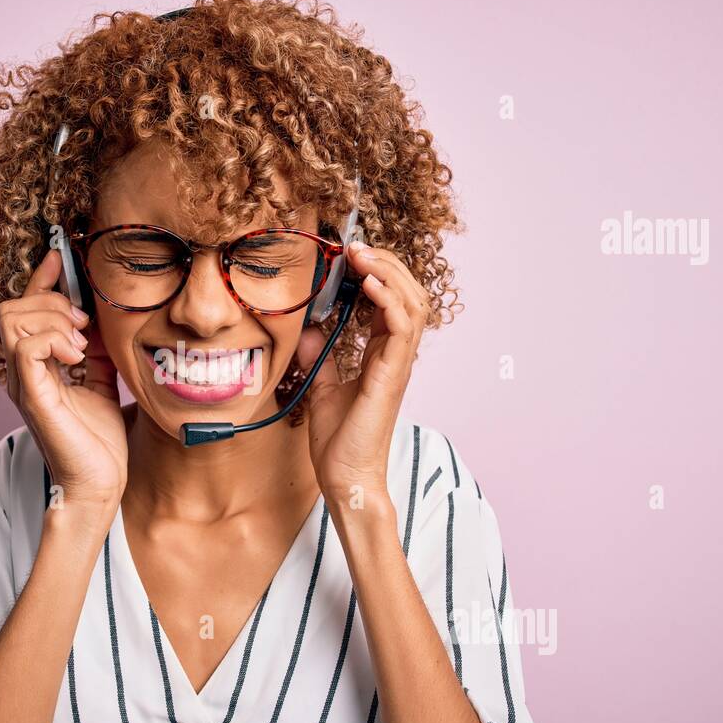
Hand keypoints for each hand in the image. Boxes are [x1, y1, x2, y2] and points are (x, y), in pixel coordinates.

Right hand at [0, 248, 126, 507]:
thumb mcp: (101, 380)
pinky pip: (26, 346)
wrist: (99, 483)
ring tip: (80, 344)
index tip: (61, 256)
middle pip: (12, 306)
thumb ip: (94, 349)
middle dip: (51, 300)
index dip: (42, 277)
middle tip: (83, 324)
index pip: (25, 307)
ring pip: (13, 318)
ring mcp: (23, 382)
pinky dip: (53, 341)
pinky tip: (76, 358)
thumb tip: (99, 316)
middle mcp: (21, 371)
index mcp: (36, 365)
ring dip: (52, 319)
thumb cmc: (98, 441)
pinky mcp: (33, 395)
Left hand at [297, 242, 433, 498]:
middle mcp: (396, 355)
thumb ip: (320, 356)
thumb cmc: (338, 440)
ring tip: (362, 256)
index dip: (376, 272)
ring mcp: (398, 364)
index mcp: (382, 354)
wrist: (343, 476)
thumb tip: (309, 329)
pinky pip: (401, 327)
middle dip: (386, 263)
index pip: (391, 299)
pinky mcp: (393, 375)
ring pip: (413, 303)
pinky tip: (368, 283)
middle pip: (409, 293)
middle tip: (356, 246)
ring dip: (388, 273)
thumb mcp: (321, 387)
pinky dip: (388, 299)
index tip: (349, 255)